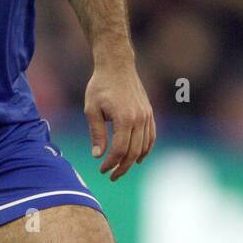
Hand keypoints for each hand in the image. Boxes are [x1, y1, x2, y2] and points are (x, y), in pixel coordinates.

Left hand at [84, 61, 155, 180]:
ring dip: (133, 161)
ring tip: (121, 169)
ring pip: (144, 146)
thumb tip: (98, 155)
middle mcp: (139, 119)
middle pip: (133, 152)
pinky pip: (151, 136)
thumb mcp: (91, 110)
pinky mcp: (149, 113)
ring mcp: (147, 116)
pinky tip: (137, 158)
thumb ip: (96, 133)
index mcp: (124, 119)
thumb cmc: (100, 86)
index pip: (119, 150)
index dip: (111, 163)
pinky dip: (146, 149)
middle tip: (111, 176)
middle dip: (122, 167)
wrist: (117, 66)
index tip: (102, 169)